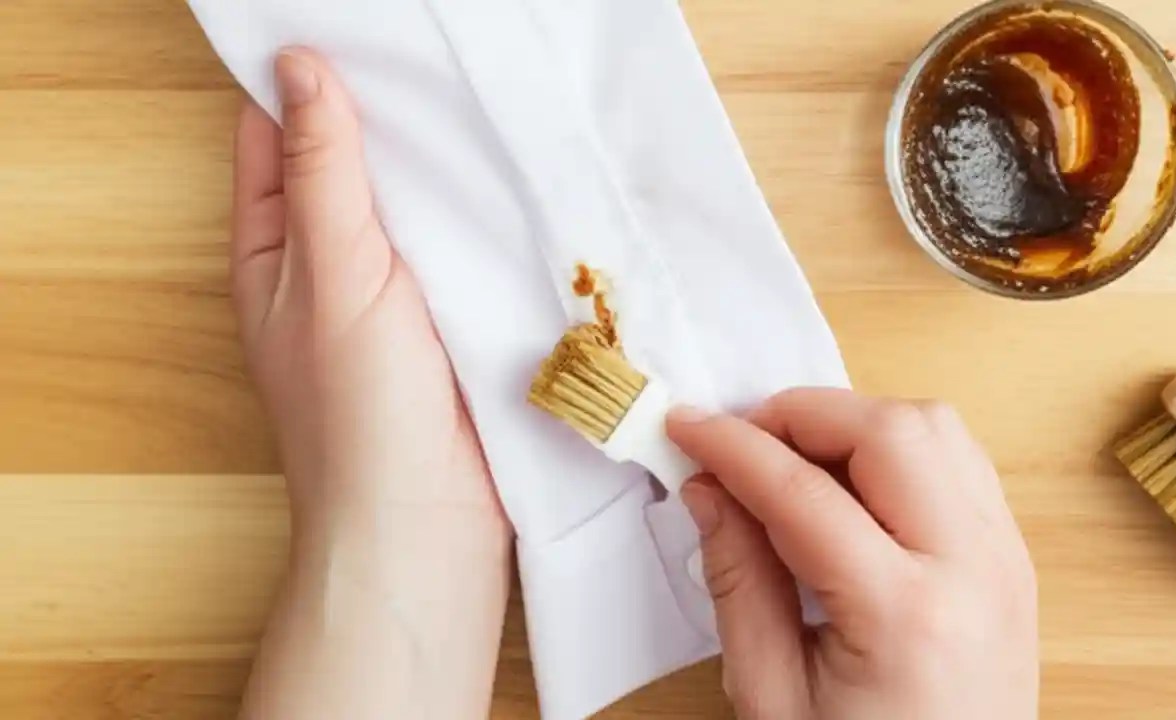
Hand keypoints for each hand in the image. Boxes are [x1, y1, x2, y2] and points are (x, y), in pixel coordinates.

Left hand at [232, 48, 508, 718]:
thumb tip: (301, 69)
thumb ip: (322, 173)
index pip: (278, 135)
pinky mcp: (455, 315)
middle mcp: (332, 262)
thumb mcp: (331, 275)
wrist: (426, 520)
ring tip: (484, 107)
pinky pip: (465, 245)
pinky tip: (516, 180)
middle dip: (390, 117)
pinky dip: (484, 215)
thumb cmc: (357, 413)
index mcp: (277, 247)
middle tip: (440, 62)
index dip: (308, 81)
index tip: (357, 34)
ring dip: (443, 166)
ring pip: (414, 203)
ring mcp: (396, 290)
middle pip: (353, 161)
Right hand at [667, 389, 1038, 719]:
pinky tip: (850, 491)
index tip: (685, 426)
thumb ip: (739, 582)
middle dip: (802, 417)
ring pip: (935, 427)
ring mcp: (1006, 560)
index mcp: (905, 617)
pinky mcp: (1013, 560)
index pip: (802, 491)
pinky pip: (959, 461)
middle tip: (743, 448)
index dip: (732, 446)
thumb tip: (709, 488)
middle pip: (889, 429)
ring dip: (854, 425)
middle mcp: (974, 571)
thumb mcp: (774, 697)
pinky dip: (898, 450)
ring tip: (794, 467)